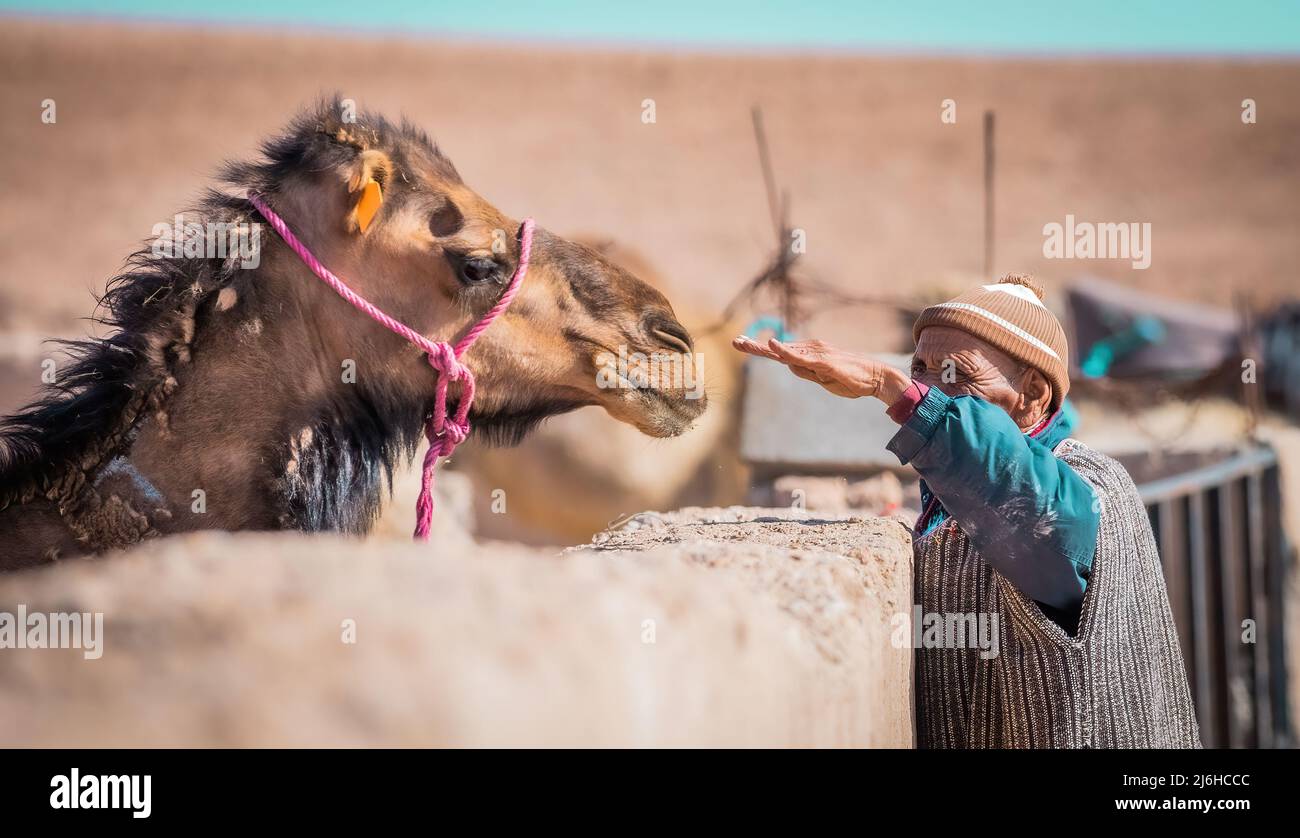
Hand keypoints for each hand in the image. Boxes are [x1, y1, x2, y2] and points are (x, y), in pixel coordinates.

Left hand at [732, 335, 909, 402]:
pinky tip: (774, 346)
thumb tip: (788, 364)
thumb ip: (804, 371)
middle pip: (778, 349)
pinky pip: (802, 357)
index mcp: (809, 355)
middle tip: (735, 342)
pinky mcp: (825, 361)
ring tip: (745, 344)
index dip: (760, 348)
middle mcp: (811, 349)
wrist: (874, 378)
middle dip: (756, 347)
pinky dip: (787, 351)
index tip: (741, 343)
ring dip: (764, 349)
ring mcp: (818, 354)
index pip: (779, 352)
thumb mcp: (821, 378)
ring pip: (786, 351)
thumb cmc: (849, 378)